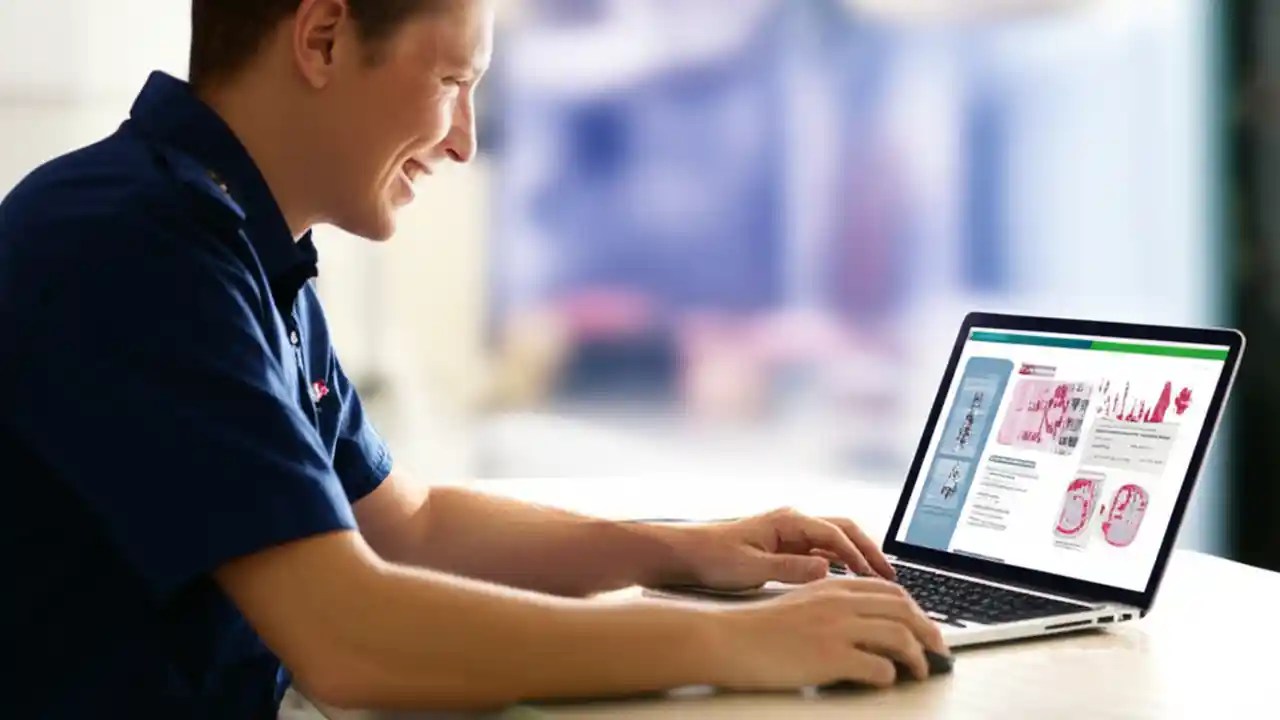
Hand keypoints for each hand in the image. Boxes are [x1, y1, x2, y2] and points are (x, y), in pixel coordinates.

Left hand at [668, 507, 894, 590]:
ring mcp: (790, 532)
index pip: (834, 534)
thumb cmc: (712, 558)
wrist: (685, 554)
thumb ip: (790, 568)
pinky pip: (822, 549)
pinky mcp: (785, 545)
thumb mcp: (750, 567)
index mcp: (787, 521)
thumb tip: (826, 567)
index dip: (859, 556)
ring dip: (858, 556)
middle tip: (890, 577)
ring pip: (835, 539)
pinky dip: (841, 561)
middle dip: (869, 551)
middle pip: (843, 530)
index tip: (876, 577)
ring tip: (878, 580)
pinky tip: (850, 580)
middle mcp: (792, 521)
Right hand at [708, 577, 948, 688]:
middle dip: (929, 632)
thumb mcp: (802, 603)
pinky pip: (878, 667)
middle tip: (938, 651)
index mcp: (834, 586)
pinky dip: (889, 677)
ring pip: (900, 637)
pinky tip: (885, 681)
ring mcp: (837, 628)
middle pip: (904, 610)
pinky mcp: (830, 657)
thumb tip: (866, 626)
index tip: (924, 627)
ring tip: (920, 672)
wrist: (729, 639)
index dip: (916, 610)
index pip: (891, 591)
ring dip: (918, 658)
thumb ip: (835, 607)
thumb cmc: (759, 628)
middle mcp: (840, 602)